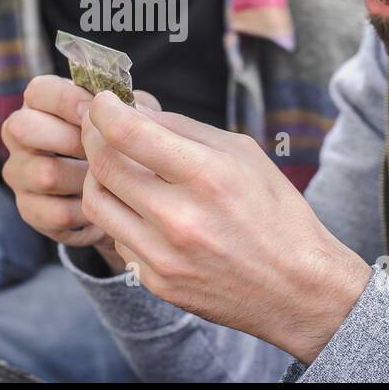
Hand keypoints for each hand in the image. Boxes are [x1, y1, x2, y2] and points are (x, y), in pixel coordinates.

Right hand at [3, 74, 157, 267]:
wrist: (121, 196)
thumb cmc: (121, 145)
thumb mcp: (127, 119)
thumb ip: (126, 108)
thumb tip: (126, 111)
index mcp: (40, 104)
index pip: (38, 91)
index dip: (68, 100)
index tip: (99, 113)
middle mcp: (19, 136)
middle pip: (24, 128)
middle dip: (70, 138)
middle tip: (103, 149)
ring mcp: (19, 174)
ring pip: (44, 173)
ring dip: (84, 178)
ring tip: (111, 179)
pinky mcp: (29, 210)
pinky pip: (57, 211)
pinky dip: (87, 210)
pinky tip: (105, 204)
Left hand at [77, 91, 372, 364]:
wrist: (296, 288)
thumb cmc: (274, 212)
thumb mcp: (242, 153)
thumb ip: (183, 129)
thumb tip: (133, 111)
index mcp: (208, 177)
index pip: (129, 134)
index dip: (104, 109)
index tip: (103, 101)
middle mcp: (181, 219)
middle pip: (104, 166)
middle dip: (92, 137)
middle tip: (98, 127)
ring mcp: (164, 256)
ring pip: (97, 203)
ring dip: (96, 176)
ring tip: (114, 165)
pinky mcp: (156, 282)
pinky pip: (115, 237)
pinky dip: (120, 214)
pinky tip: (141, 208)